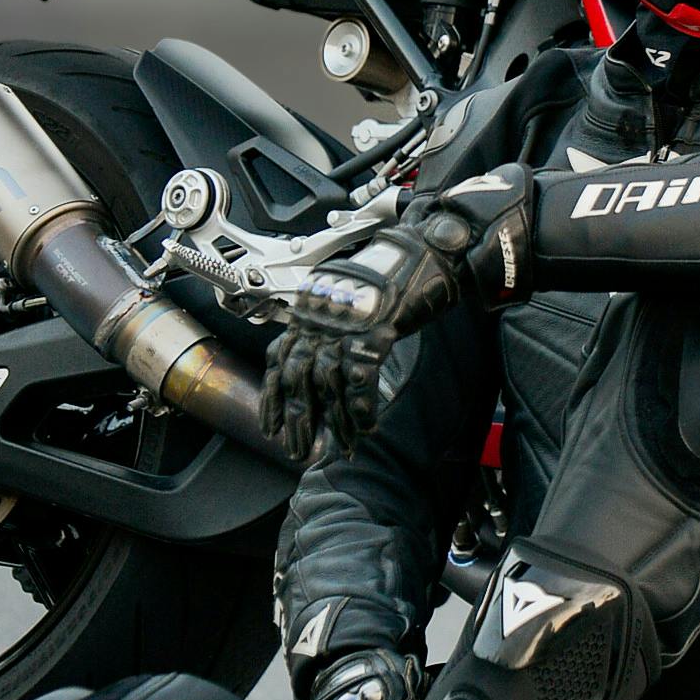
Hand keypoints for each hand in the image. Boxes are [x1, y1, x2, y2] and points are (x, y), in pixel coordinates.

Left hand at [259, 173, 531, 462]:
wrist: (428, 249)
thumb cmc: (396, 274)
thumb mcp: (352, 299)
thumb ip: (334, 327)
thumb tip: (329, 365)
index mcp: (310, 309)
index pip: (279, 360)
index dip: (274, 397)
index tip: (271, 427)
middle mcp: (321, 316)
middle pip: (299, 378)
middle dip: (299, 420)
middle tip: (297, 451)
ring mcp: (346, 323)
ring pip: (328, 384)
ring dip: (336, 423)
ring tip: (342, 448)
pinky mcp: (374, 330)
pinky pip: (359, 380)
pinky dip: (361, 409)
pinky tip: (366, 428)